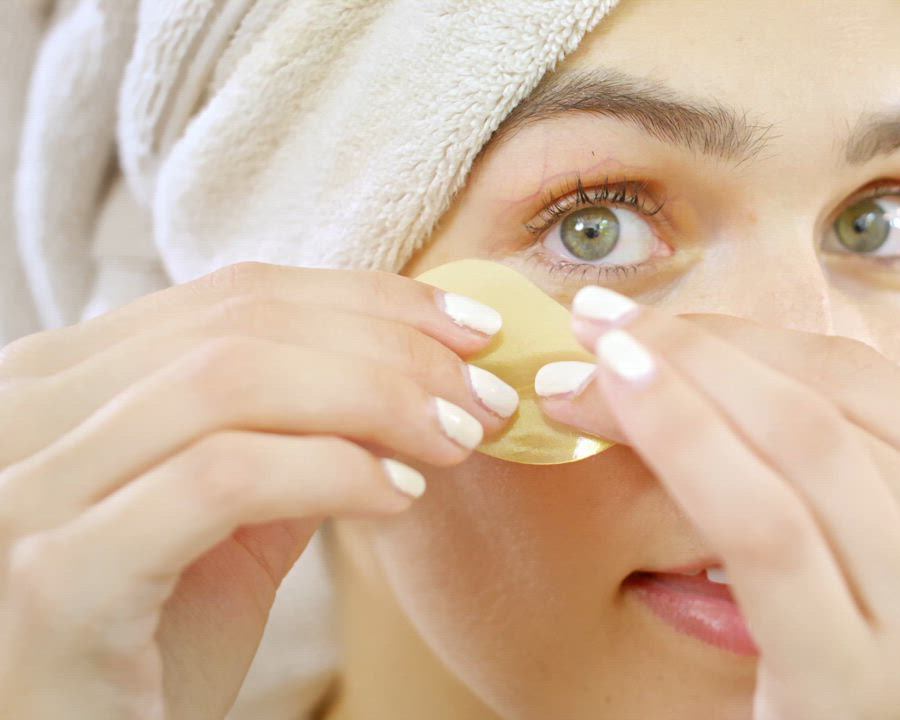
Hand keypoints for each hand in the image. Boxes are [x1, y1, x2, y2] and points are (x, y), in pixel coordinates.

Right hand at [0, 262, 514, 718]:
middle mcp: (21, 414)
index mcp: (61, 384)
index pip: (236, 297)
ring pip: (231, 381)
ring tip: (454, 439)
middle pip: (241, 325)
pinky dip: (331, 472)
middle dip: (390, 348)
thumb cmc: (152, 648)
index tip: (470, 330)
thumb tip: (404, 377)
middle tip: (483, 393)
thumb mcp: (228, 526)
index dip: (370, 301)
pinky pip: (221, 480)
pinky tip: (397, 499)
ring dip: (376, 399)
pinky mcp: (57, 576)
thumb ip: (290, 442)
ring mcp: (26, 491)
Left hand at [539, 286, 899, 719]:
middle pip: (825, 400)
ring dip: (672, 388)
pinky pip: (765, 524)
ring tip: (580, 368)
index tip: (653, 321)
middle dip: (697, 349)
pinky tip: (612, 403)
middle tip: (598, 327)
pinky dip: (681, 444)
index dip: (745, 335)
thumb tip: (742, 380)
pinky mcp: (869, 675)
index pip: (866, 380)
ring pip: (795, 440)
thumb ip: (871, 489)